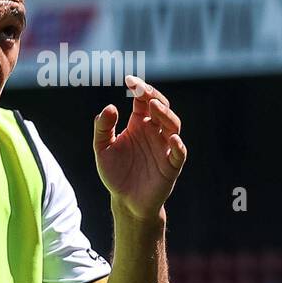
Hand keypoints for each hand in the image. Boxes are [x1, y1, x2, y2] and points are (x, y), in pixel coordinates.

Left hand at [93, 76, 186, 221]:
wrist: (126, 201)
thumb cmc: (115, 173)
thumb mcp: (102, 148)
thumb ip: (103, 128)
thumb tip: (110, 107)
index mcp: (139, 124)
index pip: (143, 100)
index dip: (139, 88)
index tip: (129, 80)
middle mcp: (154, 132)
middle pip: (161, 108)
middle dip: (154, 97)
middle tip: (142, 90)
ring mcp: (164, 148)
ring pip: (173, 125)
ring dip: (165, 114)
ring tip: (154, 105)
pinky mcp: (171, 166)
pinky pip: (179, 153)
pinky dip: (178, 145)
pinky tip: (172, 139)